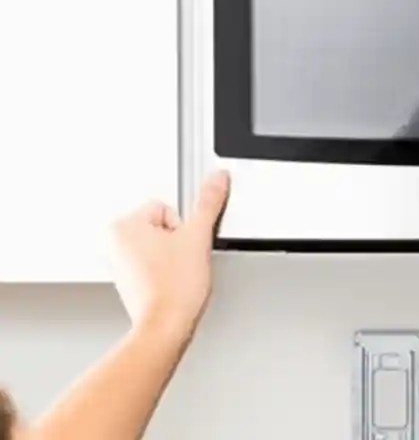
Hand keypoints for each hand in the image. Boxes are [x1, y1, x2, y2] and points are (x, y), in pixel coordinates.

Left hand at [108, 171, 229, 341]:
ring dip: (173, 257)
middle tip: (182, 262)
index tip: (184, 248)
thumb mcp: (198, 236)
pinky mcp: (127, 281)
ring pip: (160, 246)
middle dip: (178, 242)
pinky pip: (154, 264)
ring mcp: (119, 264)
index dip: (185, 228)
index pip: (167, 208)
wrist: (167, 327)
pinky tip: (171, 284)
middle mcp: (114, 243)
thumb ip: (209, 202)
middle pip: (163, 225)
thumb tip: (217, 178)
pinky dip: (165, 272)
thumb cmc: (174, 289)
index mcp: (123, 226)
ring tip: (176, 275)